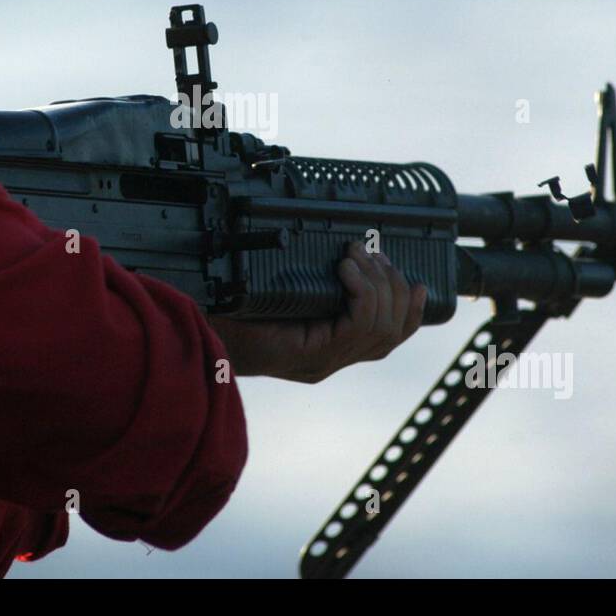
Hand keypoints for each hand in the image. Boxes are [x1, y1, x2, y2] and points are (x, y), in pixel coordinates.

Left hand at [207, 241, 426, 382]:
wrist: (197, 332)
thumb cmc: (230, 312)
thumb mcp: (280, 296)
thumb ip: (310, 287)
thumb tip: (339, 252)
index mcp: (328, 350)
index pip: (388, 339)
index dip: (410, 312)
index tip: (419, 283)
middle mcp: (330, 361)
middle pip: (391, 332)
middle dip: (393, 287)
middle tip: (372, 252)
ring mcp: (322, 362)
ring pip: (379, 328)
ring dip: (377, 283)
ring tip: (356, 255)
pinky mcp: (311, 357)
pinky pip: (358, 325)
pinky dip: (361, 291)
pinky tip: (346, 269)